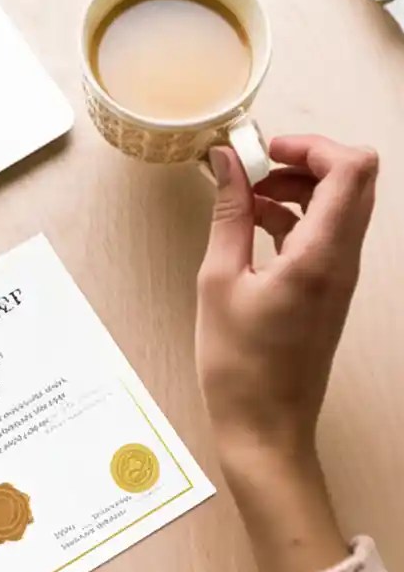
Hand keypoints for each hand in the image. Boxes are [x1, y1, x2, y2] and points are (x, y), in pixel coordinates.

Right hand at [198, 136, 377, 571]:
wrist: (266, 426)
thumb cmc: (238, 364)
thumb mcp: (219, 280)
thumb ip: (228, 215)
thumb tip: (225, 163)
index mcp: (321, 255)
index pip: (350, 169)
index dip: (309, 145)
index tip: (260, 150)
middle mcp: (343, 260)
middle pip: (352, 180)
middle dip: (302, 159)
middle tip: (251, 167)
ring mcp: (341, 275)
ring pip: (339, 204)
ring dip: (295, 187)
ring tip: (242, 198)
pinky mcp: (329, 288)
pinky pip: (324, 232)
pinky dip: (293, 216)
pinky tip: (250, 227)